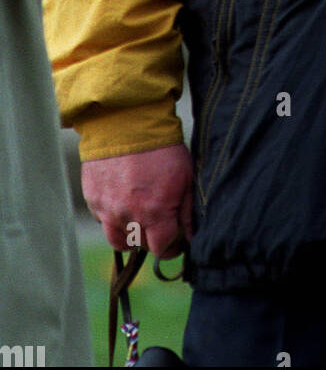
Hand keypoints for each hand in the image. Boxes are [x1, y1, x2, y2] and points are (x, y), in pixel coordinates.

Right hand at [81, 143, 193, 259]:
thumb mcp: (185, 177)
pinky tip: (124, 198)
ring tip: (139, 215)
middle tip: (160, 221)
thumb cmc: (161, 148)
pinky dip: (114, 216)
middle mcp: (127, 216)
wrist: (127, 121)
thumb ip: (186, 212)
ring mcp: (107, 209)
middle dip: (153, 237)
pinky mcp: (93, 198)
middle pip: (140, 245)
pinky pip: (103, 219)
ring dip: (131, 233)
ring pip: (118, 238)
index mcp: (154, 213)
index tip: (175, 239)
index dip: (171, 246)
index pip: (162, 248)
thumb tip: (189, 237)